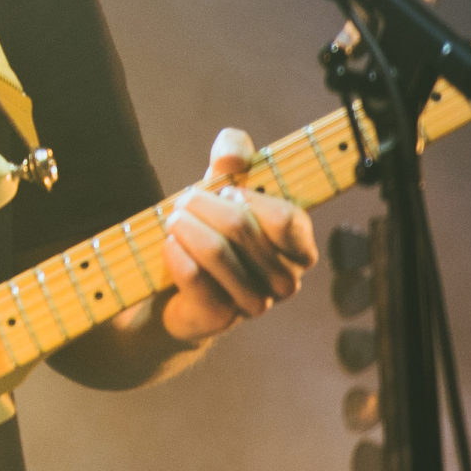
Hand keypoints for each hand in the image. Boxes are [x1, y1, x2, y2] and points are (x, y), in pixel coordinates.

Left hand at [157, 127, 318, 346]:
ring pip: (215, 250)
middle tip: (185, 201)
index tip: (226, 191)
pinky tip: (170, 244)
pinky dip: (174, 250)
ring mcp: (255, 304)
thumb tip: (234, 156)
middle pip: (240, 227)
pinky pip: (192, 274)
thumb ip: (234, 152)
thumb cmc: (211, 227)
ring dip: (184, 225)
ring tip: (174, 219)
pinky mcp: (220, 318)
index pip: (286, 218)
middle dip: (202, 204)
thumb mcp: (223, 183)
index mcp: (300, 248)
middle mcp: (286, 281)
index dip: (249, 198)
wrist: (178, 286)